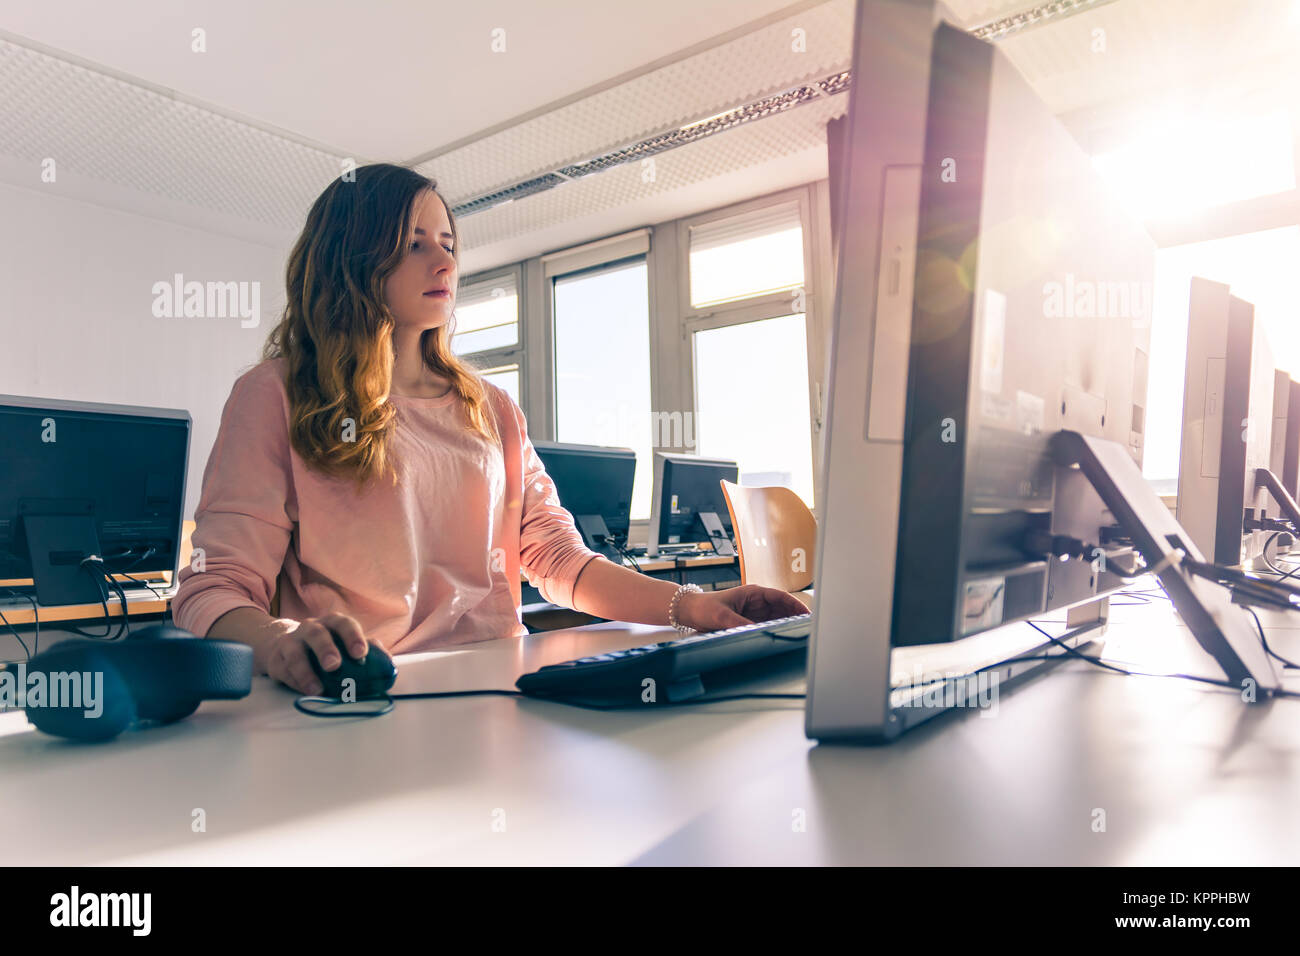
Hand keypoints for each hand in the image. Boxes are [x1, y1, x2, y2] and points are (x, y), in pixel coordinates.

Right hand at [266, 612, 369, 694]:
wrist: (285, 644)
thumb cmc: (326, 645)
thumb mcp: (344, 642)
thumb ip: (366, 649)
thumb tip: (387, 663)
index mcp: (332, 623)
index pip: (344, 624)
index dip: (353, 637)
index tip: (361, 654)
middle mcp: (311, 628)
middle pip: (317, 634)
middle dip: (326, 649)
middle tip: (334, 666)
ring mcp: (291, 642)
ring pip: (295, 653)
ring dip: (306, 671)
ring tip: (317, 688)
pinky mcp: (277, 660)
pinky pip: (284, 670)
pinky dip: (295, 682)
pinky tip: (304, 691)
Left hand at [675, 584, 808, 632]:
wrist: (690, 611)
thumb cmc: (704, 607)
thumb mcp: (722, 616)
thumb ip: (739, 624)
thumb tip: (755, 632)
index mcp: (753, 593)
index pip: (781, 597)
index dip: (795, 605)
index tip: (806, 614)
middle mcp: (757, 602)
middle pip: (783, 608)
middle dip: (796, 616)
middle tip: (809, 627)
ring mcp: (755, 612)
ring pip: (778, 618)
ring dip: (788, 624)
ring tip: (801, 634)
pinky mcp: (750, 622)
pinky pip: (768, 626)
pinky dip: (777, 630)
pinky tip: (784, 637)